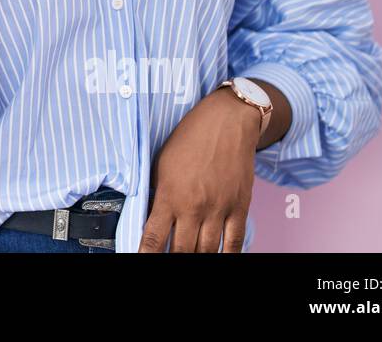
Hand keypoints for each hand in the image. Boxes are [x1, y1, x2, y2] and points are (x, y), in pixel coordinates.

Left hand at [138, 88, 263, 252]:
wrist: (226, 122)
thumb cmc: (190, 138)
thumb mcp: (161, 164)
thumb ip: (158, 194)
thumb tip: (152, 218)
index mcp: (170, 195)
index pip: (153, 237)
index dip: (146, 254)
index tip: (142, 260)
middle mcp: (194, 206)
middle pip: (181, 250)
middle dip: (172, 258)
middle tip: (168, 257)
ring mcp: (218, 209)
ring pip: (207, 251)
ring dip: (197, 257)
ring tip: (189, 255)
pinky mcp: (239, 208)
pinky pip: (234, 242)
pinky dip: (227, 255)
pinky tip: (218, 256)